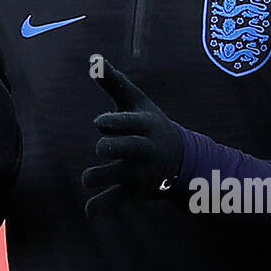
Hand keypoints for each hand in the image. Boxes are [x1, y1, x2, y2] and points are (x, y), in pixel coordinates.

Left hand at [82, 61, 184, 217]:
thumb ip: (113, 82)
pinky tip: (89, 211)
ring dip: (97, 177)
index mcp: (146, 125)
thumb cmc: (149, 124)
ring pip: (116, 176)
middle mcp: (145, 149)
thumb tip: (93, 59)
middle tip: (103, 148)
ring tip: (90, 177)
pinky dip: (101, 207)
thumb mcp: (136, 101)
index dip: (111, 122)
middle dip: (109, 147)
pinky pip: (116, 201)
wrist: (182, 161)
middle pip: (125, 148)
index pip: (129, 122)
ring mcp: (140, 172)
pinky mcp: (134, 192)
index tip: (99, 122)